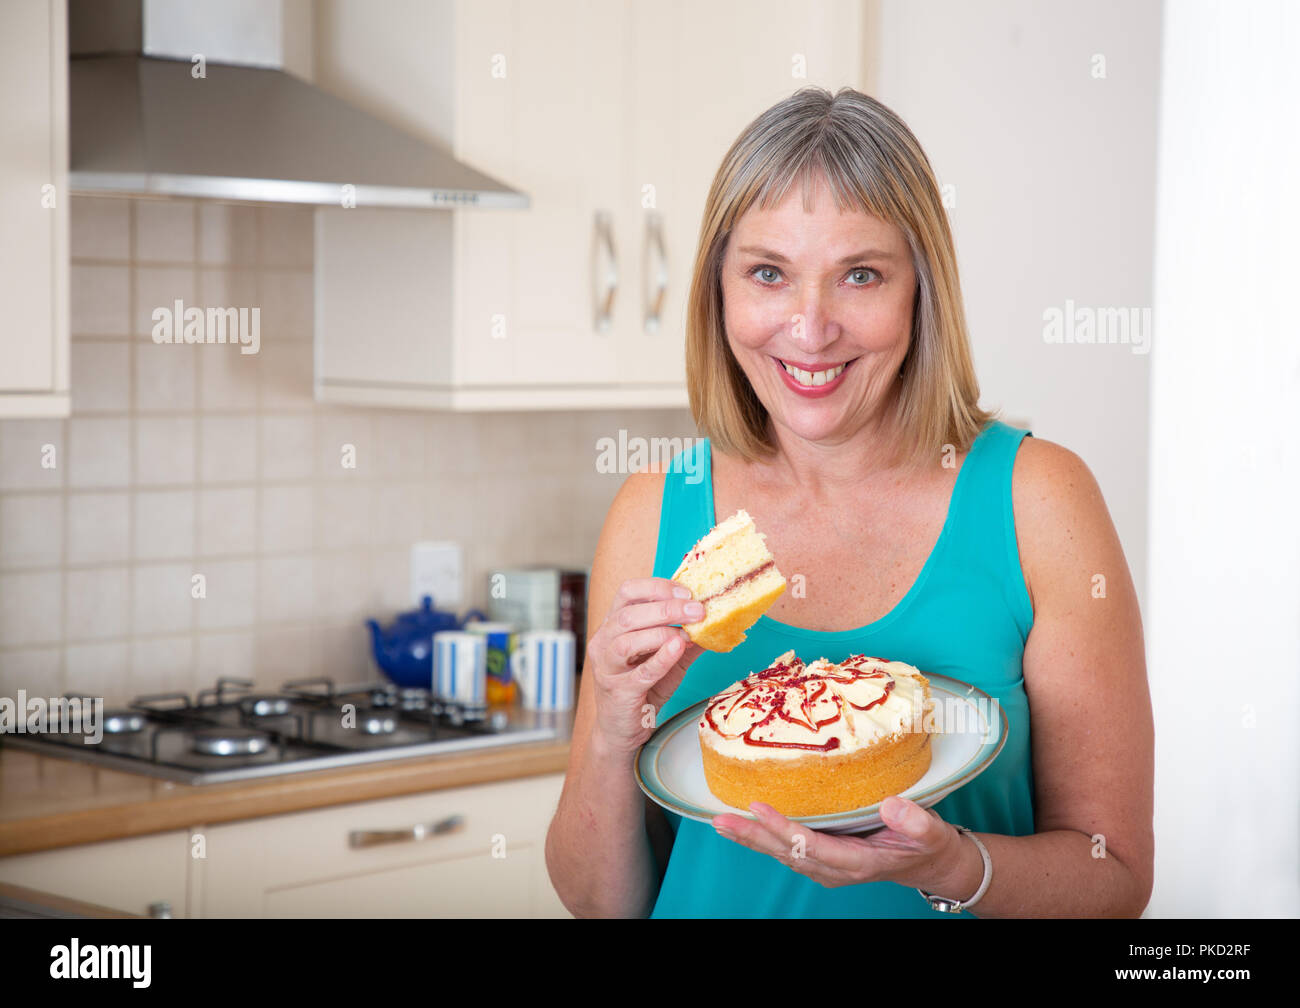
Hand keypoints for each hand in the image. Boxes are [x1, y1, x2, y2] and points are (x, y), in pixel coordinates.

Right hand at [584, 577, 704, 755]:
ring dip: (662, 632)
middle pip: (629, 613)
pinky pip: (639, 672)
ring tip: (689, 633)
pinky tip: (678, 648)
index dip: (657, 587)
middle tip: (697, 609)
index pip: (628, 592)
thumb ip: (688, 640)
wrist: (623, 731)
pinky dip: (660, 658)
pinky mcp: (617, 691)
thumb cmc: (643, 689)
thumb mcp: (669, 659)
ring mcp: (607, 667)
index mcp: (613, 625)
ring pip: (627, 639)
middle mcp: (603, 641)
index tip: (687, 592)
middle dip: (667, 608)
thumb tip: (716, 621)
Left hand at [711, 796, 977, 894]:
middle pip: (786, 853)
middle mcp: (835, 868)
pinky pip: (787, 849)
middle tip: (719, 820)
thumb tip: (890, 803)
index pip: (811, 845)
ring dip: (751, 838)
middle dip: (751, 836)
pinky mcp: (823, 858)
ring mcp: (827, 866)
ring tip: (720, 822)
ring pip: (781, 853)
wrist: (928, 863)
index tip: (758, 807)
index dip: (782, 828)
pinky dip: (763, 837)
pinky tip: (745, 825)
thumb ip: (915, 821)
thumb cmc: (927, 844)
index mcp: (858, 862)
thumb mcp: (931, 832)